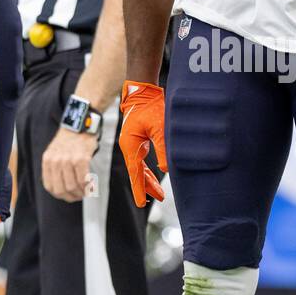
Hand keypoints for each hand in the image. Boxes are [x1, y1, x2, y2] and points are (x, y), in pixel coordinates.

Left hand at [42, 126, 98, 202]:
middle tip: (79, 196)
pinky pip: (83, 180)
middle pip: (61, 190)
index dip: (60, 195)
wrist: (81, 124)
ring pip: (72, 186)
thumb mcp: (55, 152)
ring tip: (86, 191)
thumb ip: (54, 168)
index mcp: (47, 160)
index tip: (68, 196)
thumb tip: (62, 189)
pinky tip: (91, 185)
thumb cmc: (70, 140)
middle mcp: (55, 161)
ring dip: (81, 192)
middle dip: (71, 196)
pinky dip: (88, 186)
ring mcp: (68, 160)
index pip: (49, 187)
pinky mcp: (81, 159)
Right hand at [119, 80, 165, 206]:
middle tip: (160, 198)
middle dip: (147, 187)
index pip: (135, 173)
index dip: (139, 189)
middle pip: (137, 173)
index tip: (141, 203)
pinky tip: (154, 175)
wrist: (142, 90)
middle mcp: (129, 147)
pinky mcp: (137, 140)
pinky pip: (141, 160)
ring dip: (149, 180)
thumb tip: (166, 168)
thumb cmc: (150, 106)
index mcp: (130, 145)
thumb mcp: (159, 127)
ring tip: (159, 193)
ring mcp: (132, 144)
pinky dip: (147, 170)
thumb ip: (163, 148)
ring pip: (139, 168)